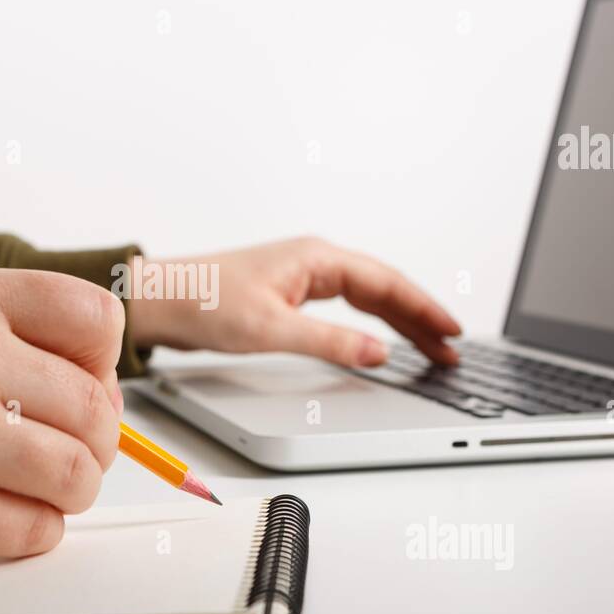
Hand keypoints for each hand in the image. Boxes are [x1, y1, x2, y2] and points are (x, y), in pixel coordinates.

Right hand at [0, 268, 124, 568]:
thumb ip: (21, 334)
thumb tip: (114, 397)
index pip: (98, 319)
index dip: (101, 362)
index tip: (72, 384)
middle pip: (99, 408)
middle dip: (91, 439)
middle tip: (51, 448)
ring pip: (79, 474)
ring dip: (66, 490)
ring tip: (22, 483)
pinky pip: (38, 531)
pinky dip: (28, 530)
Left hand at [129, 237, 460, 366]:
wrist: (160, 301)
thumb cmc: (203, 303)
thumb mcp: (272, 330)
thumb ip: (330, 343)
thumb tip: (379, 354)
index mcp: (316, 258)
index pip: (387, 283)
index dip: (424, 308)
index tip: (453, 331)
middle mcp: (313, 261)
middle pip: (383, 288)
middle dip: (420, 317)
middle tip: (452, 348)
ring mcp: (302, 276)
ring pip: (366, 296)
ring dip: (399, 321)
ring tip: (430, 347)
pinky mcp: (288, 294)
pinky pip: (345, 305)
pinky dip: (370, 322)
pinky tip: (381, 338)